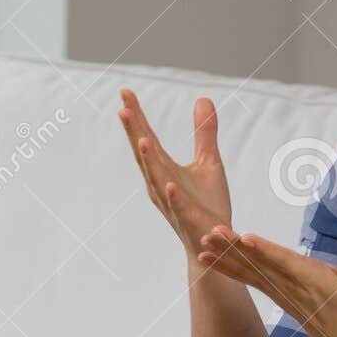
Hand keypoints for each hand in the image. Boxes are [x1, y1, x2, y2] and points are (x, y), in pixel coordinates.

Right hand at [117, 88, 231, 264]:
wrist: (212, 244)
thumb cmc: (207, 205)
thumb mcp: (209, 162)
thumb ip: (204, 132)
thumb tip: (202, 98)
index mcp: (164, 169)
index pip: (148, 137)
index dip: (137, 116)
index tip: (125, 92)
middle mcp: (161, 184)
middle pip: (145, 154)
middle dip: (134, 132)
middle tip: (123, 107)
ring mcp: (172, 203)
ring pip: (156, 179)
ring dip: (148, 161)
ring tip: (142, 139)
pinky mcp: (188, 220)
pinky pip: (178, 207)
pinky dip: (173, 196)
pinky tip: (170, 183)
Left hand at [197, 224, 336, 336]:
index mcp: (308, 277)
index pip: (284, 261)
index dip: (265, 250)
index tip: (247, 239)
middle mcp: (287, 282)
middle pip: (257, 262)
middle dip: (234, 248)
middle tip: (211, 233)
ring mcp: (275, 287)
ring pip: (245, 268)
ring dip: (222, 255)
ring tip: (202, 242)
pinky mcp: (269, 289)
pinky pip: (242, 276)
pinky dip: (223, 266)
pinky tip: (204, 257)